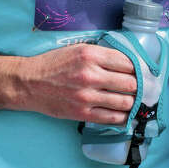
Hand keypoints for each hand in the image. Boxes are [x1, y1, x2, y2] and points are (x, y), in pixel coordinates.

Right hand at [16, 44, 136, 123]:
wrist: (28, 83)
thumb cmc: (53, 64)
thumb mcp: (78, 49)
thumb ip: (101, 54)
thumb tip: (127, 62)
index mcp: (91, 55)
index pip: (128, 63)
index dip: (137, 68)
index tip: (140, 72)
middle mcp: (91, 74)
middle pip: (131, 83)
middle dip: (138, 86)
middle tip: (139, 88)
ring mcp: (87, 95)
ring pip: (125, 102)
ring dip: (132, 102)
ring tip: (132, 101)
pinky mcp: (82, 113)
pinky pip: (111, 118)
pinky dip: (122, 117)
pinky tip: (123, 114)